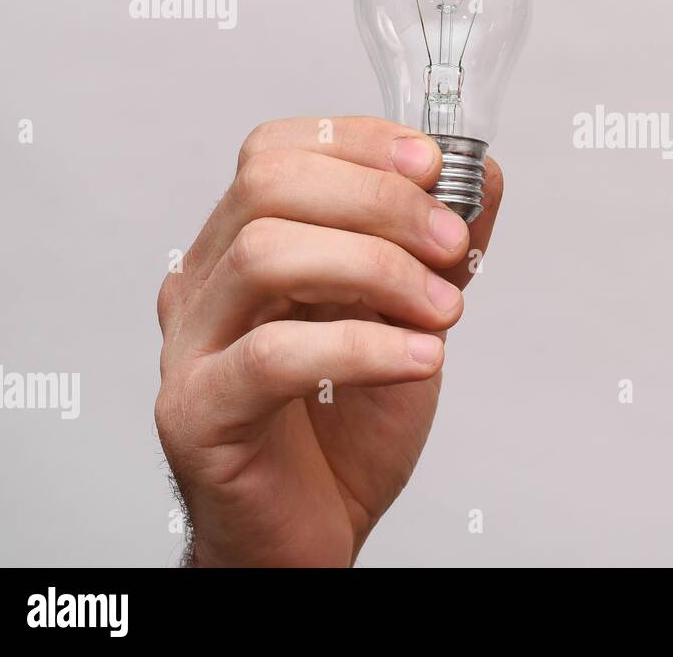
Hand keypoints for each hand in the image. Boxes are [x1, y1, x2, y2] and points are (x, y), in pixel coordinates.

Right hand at [155, 117, 501, 566]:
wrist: (313, 530)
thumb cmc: (347, 426)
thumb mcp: (413, 318)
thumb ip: (440, 249)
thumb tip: (481, 174)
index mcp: (245, 245)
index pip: (277, 151)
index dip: (358, 142)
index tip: (434, 164)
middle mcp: (205, 283)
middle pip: (268, 186)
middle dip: (380, 200)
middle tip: (452, 244)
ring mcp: (190, 346)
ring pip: (265, 255)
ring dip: (377, 269)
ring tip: (444, 311)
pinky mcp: (196, 412)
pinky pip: (273, 357)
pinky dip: (363, 346)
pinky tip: (420, 360)